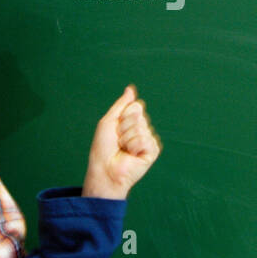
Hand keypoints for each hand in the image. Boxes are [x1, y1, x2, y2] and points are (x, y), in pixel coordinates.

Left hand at [82, 85, 161, 199]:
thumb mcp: (109, 121)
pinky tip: (132, 155)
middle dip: (125, 127)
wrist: (105, 169)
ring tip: (124, 149)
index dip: (123, 116)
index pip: (136, 106)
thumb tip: (130, 88)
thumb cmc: (103, 147)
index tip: (115, 128)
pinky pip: (147, 139)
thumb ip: (121, 104)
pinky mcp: (152, 151)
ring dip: (128, 138)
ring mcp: (147, 140)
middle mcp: (141, 129)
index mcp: (131, 121)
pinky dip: (135, 147)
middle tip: (118, 140)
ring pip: (143, 127)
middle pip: (139, 115)